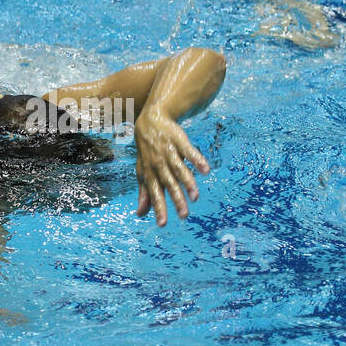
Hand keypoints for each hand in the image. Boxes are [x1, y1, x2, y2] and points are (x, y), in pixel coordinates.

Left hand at [134, 107, 209, 225]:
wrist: (151, 121)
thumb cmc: (147, 152)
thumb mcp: (143, 172)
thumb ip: (144, 193)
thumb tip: (140, 214)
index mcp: (150, 174)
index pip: (154, 194)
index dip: (158, 209)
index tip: (162, 224)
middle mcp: (159, 165)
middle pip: (169, 184)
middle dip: (176, 200)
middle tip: (184, 215)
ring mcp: (170, 153)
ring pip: (179, 170)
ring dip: (187, 183)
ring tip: (195, 197)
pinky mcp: (180, 142)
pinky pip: (189, 152)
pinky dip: (197, 160)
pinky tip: (205, 171)